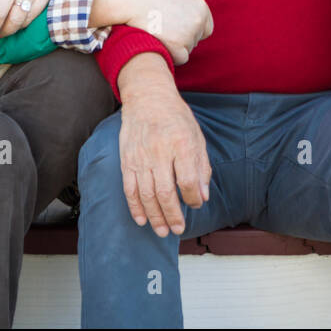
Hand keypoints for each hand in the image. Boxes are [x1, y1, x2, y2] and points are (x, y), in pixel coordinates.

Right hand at [103, 0, 212, 65]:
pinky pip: (179, 58)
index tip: (176, 29)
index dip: (190, 31)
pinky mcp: (178, 46)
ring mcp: (190, 33)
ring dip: (173, 45)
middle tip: (162, 28)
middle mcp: (199, 19)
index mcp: (201, 6)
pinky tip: (156, 40)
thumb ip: (186, 10)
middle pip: (196, 40)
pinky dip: (169, 54)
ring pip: (187, 49)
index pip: (206, 29)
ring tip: (156, 31)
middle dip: (181, 38)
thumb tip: (187, 26)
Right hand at [117, 54, 211, 235]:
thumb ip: (201, 167)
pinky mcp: (127, 160)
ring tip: (162, 231)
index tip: (196, 204)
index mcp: (181, 144)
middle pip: (165, 193)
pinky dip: (135, 207)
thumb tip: (203, 197)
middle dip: (173, 215)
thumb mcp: (197, 137)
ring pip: (146, 195)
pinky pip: (130, 189)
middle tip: (178, 230)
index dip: (193, 198)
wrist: (148, 98)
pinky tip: (142, 219)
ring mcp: (140, 157)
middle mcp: (160, 152)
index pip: (187, 181)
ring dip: (155, 217)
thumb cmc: (176, 118)